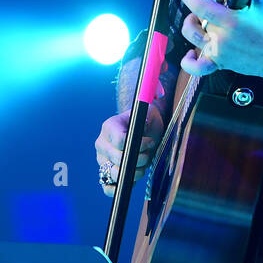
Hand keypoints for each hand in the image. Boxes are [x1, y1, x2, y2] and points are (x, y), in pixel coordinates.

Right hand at [95, 57, 168, 196]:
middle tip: (149, 154)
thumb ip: (151, 94)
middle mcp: (101, 143)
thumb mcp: (150, 109)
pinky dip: (117, 188)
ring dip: (134, 173)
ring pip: (115, 174)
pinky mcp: (104, 173)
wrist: (142, 131)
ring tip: (143, 164)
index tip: (149, 142)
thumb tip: (162, 74)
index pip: (120, 141)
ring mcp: (101, 160)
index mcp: (109, 126)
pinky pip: (106, 187)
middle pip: (118, 160)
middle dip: (139, 160)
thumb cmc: (148, 119)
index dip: (139, 145)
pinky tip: (130, 180)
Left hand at [176, 0, 262, 81]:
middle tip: (218, 4)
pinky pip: (198, 68)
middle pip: (198, 18)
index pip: (200, 6)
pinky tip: (189, 55)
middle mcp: (222, 38)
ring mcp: (220, 52)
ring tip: (203, 21)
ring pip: (193, 37)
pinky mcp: (222, 64)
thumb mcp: (260, 1)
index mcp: (231, 21)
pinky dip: (189, 63)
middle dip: (204, 6)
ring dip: (194, 25)